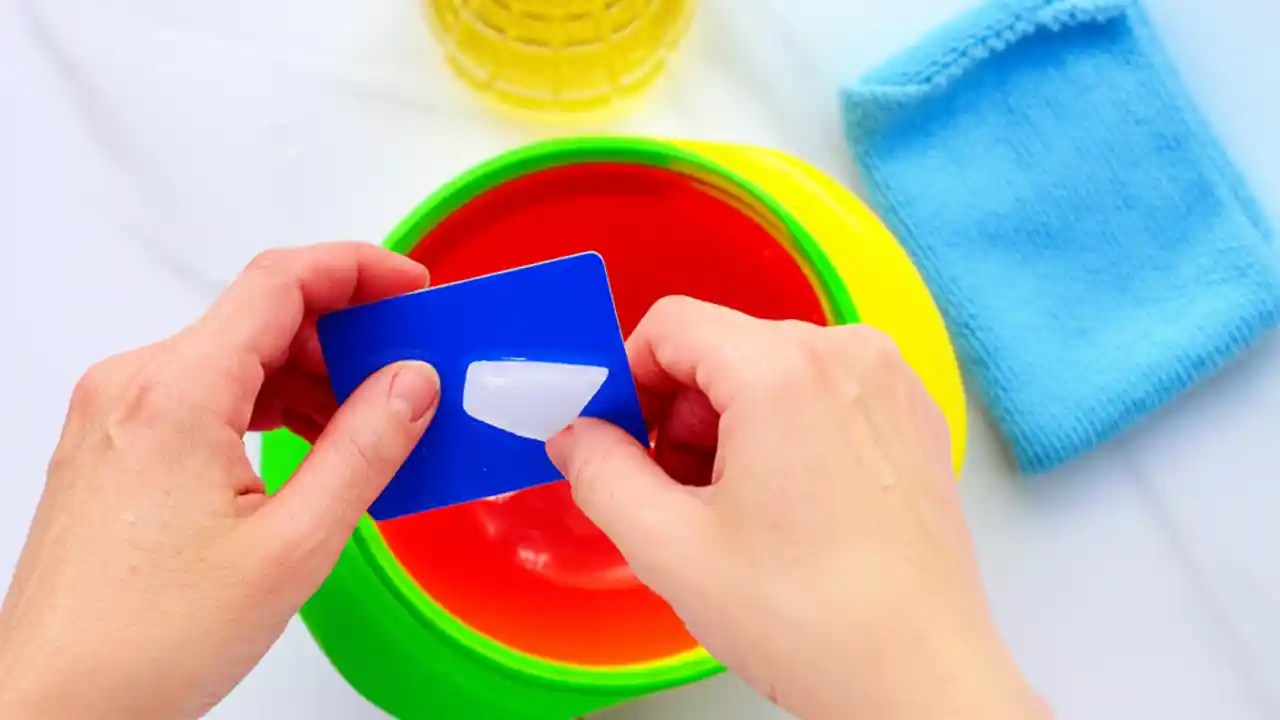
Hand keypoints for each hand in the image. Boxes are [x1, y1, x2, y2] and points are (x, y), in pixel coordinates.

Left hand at [0, 244, 440, 718]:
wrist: (55, 705)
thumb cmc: (146, 641)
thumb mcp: (293, 545)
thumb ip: (364, 450)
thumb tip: (412, 384)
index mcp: (177, 392)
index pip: (280, 280)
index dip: (358, 269)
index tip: (412, 288)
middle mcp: (134, 385)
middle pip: (258, 316)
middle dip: (343, 334)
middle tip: (407, 370)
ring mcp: (115, 414)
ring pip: (232, 357)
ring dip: (306, 375)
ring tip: (367, 424)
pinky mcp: (112, 447)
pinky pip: (203, 395)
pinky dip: (264, 406)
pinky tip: (306, 450)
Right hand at [548, 297, 1047, 719]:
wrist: (919, 681)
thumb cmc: (819, 622)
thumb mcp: (671, 549)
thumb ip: (602, 474)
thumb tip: (578, 436)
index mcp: (786, 371)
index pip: (672, 324)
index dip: (626, 376)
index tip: (613, 429)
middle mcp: (848, 357)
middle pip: (723, 347)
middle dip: (678, 413)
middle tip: (669, 491)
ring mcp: (889, 386)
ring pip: (772, 371)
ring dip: (730, 428)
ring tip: (730, 513)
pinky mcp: (912, 420)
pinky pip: (823, 396)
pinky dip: (785, 434)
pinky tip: (782, 508)